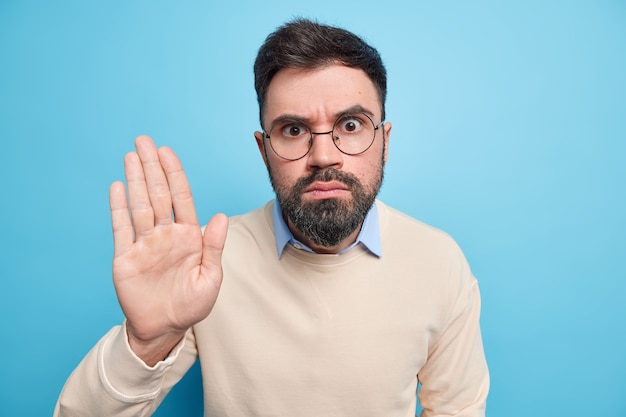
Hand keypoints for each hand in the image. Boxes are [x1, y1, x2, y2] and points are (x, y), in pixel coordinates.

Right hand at [109, 135, 227, 365]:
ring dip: (135, 180)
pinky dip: (118, 207)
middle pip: (158, 194)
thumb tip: (220, 215)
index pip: (181, 198)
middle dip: (151, 167)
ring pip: (139, 205)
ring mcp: (144, 243)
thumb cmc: (192, 304)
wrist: (165, 328)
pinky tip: (117, 187)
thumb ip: (213, 246)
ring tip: (130, 156)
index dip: (174, 174)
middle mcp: (165, 234)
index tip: (166, 151)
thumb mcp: (210, 278)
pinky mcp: (125, 257)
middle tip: (143, 141)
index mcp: (189, 236)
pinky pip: (121, 228)